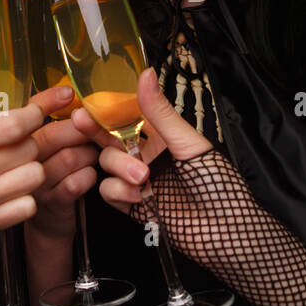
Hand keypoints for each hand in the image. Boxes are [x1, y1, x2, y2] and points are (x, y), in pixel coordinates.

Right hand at [0, 37, 76, 236]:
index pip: (11, 124)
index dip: (39, 109)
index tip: (61, 95)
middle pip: (28, 148)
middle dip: (33, 138)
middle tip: (25, 136)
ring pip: (34, 176)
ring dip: (32, 167)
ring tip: (16, 163)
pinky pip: (28, 206)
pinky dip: (26, 197)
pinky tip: (11, 189)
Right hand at [26, 106, 99, 240]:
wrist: (46, 223)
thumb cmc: (51, 175)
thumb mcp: (46, 146)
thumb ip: (51, 120)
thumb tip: (70, 92)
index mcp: (17, 140)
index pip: (29, 113)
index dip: (49, 100)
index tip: (69, 93)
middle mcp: (20, 161)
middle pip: (52, 134)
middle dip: (82, 130)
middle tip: (95, 132)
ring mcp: (34, 183)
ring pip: (69, 157)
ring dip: (88, 155)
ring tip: (91, 157)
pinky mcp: (50, 203)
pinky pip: (75, 182)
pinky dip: (88, 176)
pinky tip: (88, 176)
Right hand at [71, 68, 211, 214]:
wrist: (224, 231)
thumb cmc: (218, 183)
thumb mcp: (188, 142)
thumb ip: (160, 112)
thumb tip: (146, 74)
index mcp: (163, 135)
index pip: (129, 115)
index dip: (109, 107)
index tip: (90, 100)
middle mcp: (147, 155)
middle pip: (110, 137)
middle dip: (96, 130)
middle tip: (81, 120)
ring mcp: (138, 180)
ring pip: (108, 163)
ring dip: (120, 167)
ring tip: (143, 177)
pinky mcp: (132, 205)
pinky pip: (108, 192)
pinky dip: (119, 191)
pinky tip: (140, 196)